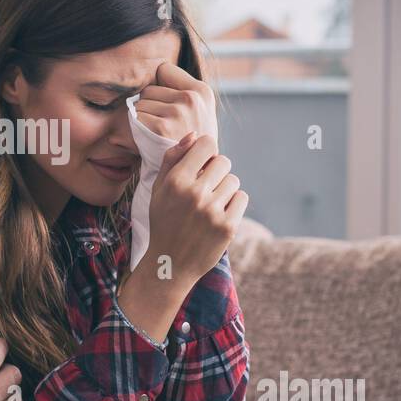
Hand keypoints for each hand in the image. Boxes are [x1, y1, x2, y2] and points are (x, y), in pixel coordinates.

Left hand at [132, 61, 217, 142]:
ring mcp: (177, 112)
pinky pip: (135, 118)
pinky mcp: (161, 126)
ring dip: (143, 118)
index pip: (164, 69)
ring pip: (140, 104)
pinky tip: (151, 140)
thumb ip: (181, 90)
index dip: (160, 86)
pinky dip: (138, 130)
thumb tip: (154, 68)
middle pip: (149, 89)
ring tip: (158, 134)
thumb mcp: (198, 111)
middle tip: (163, 126)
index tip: (165, 103)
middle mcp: (191, 98)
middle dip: (150, 106)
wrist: (191, 173)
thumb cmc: (190, 141)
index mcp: (202, 91)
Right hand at [144, 132, 248, 287]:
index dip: (206, 150)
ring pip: (233, 180)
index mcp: (176, 181)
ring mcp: (213, 211)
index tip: (202, 162)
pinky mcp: (228, 227)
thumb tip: (194, 136)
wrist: (170, 264)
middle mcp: (195, 194)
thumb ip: (173, 159)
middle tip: (205, 187)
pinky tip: (219, 214)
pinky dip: (233, 203)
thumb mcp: (158, 189)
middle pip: (223, 161)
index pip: (207, 144)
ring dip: (225, 188)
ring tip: (210, 203)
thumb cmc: (163, 221)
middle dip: (216, 171)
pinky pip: (241, 198)